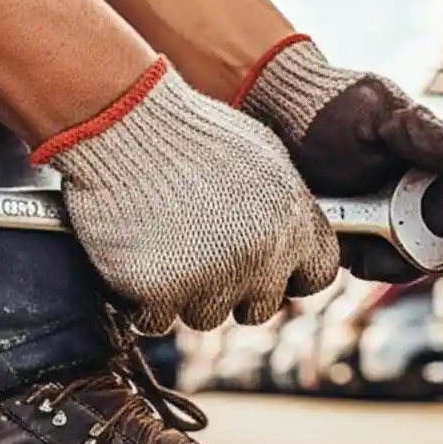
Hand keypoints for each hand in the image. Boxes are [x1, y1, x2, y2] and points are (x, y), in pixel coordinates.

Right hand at [35, 59, 338, 334]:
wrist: (126, 121)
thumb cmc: (190, 133)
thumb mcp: (263, 154)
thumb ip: (287, 205)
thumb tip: (295, 239)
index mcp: (292, 222)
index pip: (316, 276)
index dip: (289, 276)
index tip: (264, 267)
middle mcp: (261, 257)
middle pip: (258, 309)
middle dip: (231, 291)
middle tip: (199, 256)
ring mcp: (212, 278)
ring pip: (205, 317)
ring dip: (183, 294)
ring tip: (161, 247)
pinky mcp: (161, 291)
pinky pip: (154, 321)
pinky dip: (140, 301)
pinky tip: (133, 260)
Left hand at [237, 36, 442, 282]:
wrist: (277, 117)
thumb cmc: (333, 107)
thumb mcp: (377, 113)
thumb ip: (421, 133)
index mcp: (431, 174)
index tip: (415, 242)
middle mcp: (411, 203)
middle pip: (427, 255)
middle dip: (402, 258)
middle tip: (370, 248)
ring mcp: (379, 224)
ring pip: (392, 265)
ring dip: (373, 259)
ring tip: (345, 233)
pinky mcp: (348, 238)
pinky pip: (358, 263)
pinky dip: (348, 256)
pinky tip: (331, 234)